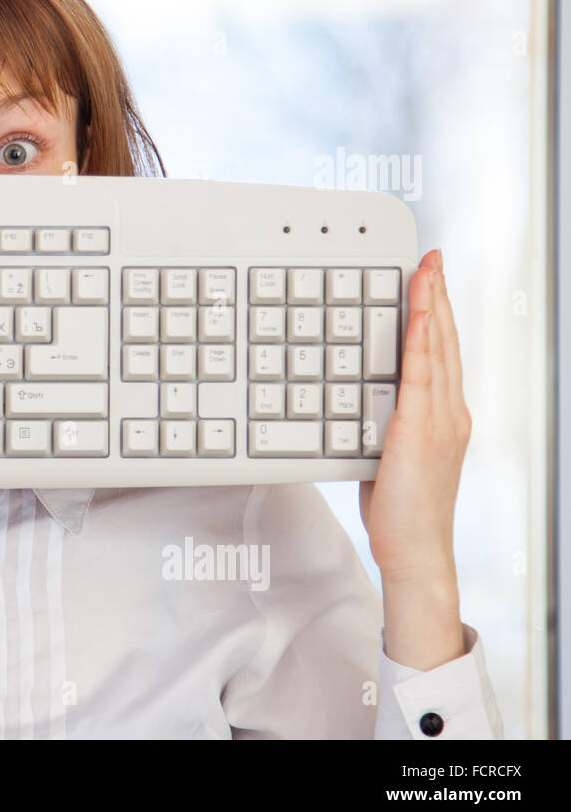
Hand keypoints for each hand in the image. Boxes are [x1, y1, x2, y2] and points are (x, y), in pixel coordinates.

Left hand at [358, 248, 469, 668]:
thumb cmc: (401, 512)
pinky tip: (417, 316)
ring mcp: (440, 422)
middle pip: (446, 343)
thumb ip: (384, 425)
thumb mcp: (391, 458)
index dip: (438, 315)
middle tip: (432, 259)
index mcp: (444, 418)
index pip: (442, 354)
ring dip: (431, 306)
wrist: (416, 552)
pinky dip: (420, 343)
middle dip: (439, 297)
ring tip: (427, 271)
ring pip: (438, 351)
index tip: (433, 282)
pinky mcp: (421, 434)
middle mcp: (449, 414)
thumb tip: (361, 406)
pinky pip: (420, 378)